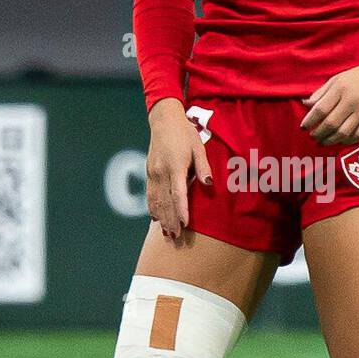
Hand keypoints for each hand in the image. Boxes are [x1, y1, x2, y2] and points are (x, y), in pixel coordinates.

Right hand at [145, 98, 211, 239]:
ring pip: (156, 201)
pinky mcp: (149, 173)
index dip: (181, 211)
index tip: (185, 224)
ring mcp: (153, 173)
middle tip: (176, 237)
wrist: (164, 120)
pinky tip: (155, 219)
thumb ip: (203, 167)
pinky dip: (153, 208)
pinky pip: (150, 195)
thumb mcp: (199, 146)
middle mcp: (161, 172)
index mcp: (175, 166)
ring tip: (166, 233)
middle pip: (165, 202)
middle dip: (170, 220)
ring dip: (161, 218)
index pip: (178, 194)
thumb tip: (209, 184)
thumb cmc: (185, 133)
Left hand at [299, 52, 358, 144]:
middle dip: (318, 133)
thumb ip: (321, 93)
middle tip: (313, 137)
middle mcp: (351, 100)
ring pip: (344, 132)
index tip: (303, 127)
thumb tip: (305, 104)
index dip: (310, 121)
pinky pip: (358, 135)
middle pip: (331, 123)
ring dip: (330, 140)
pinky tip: (340, 141)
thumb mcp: (336, 80)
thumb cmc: (356, 78)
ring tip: (323, 142)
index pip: (320, 109)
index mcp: (340, 88)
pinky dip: (347, 141)